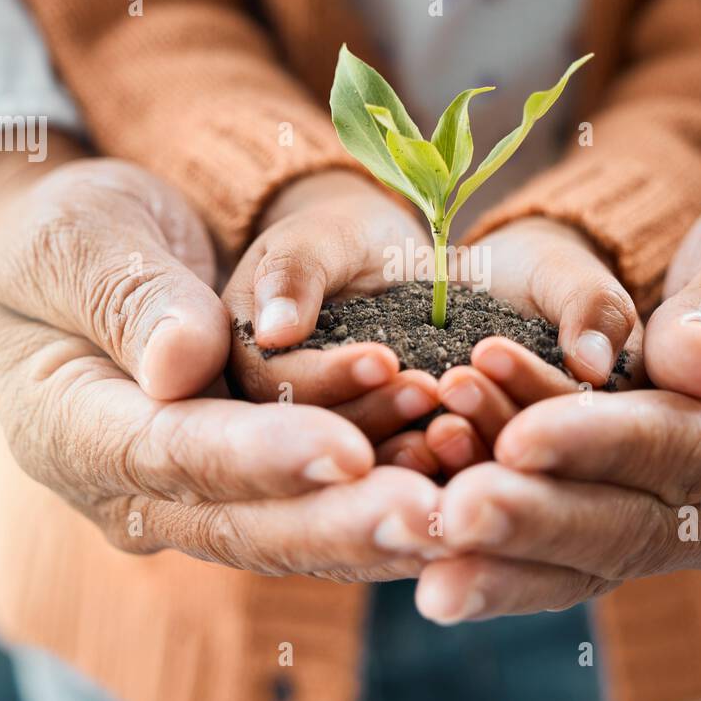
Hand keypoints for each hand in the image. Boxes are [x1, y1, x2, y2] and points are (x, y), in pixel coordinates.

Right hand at [0, 144, 445, 579]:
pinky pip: (307, 509)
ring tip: (459, 500)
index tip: (347, 453)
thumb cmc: (61, 236)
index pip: (171, 453)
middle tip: (431, 516)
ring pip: (284, 532)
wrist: (74, 267)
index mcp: (69, 428)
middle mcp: (126, 489)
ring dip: (373, 521)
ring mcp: (182, 500)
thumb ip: (125, 297)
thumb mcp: (75, 239)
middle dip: (339, 521)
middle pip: (239, 521)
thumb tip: (183, 363)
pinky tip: (446, 485)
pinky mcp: (233, 488)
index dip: (261, 457)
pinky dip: (375, 502)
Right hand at [221, 169, 440, 443]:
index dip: (329, 377)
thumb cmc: (343, 237)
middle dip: (371, 414)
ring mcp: (313, 431)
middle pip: (311, 431)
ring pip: (348, 459)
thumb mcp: (320, 237)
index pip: (274, 381)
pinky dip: (419, 457)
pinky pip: (383, 463)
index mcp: (243, 353)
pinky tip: (457, 445)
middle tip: (427, 390)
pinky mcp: (359, 443)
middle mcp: (268, 405)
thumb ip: (294, 273)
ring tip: (449, 416)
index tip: (385, 359)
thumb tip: (274, 331)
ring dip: (399, 446)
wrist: (380, 261)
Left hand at [413, 184, 700, 621]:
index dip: (603, 446)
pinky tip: (432, 526)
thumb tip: (690, 366)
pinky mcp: (654, 525)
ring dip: (503, 550)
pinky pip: (575, 544)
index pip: (695, 452)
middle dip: (534, 522)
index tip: (518, 439)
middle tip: (445, 517)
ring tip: (417, 529)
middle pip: (636, 528)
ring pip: (595, 556)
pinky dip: (506, 539)